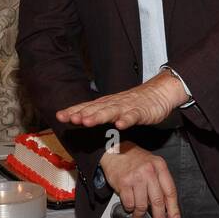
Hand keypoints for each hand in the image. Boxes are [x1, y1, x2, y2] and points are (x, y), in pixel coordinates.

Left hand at [56, 69, 188, 129]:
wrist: (158, 93)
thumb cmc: (134, 102)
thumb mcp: (113, 108)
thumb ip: (97, 114)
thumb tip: (78, 119)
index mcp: (106, 104)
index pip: (86, 107)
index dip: (73, 111)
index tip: (59, 116)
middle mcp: (114, 104)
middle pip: (95, 109)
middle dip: (82, 114)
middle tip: (70, 119)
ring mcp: (127, 107)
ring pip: (111, 112)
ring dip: (98, 116)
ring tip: (87, 121)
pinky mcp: (141, 111)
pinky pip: (133, 116)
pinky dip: (126, 120)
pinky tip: (120, 124)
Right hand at [99, 140, 180, 217]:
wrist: (116, 150)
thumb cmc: (135, 159)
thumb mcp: (153, 165)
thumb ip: (160, 182)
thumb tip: (166, 206)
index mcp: (159, 166)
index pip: (170, 191)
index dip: (173, 208)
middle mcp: (149, 171)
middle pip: (158, 201)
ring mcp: (136, 177)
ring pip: (142, 205)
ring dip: (140, 215)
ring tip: (138, 216)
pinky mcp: (123, 183)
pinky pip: (129, 203)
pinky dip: (130, 208)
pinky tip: (130, 207)